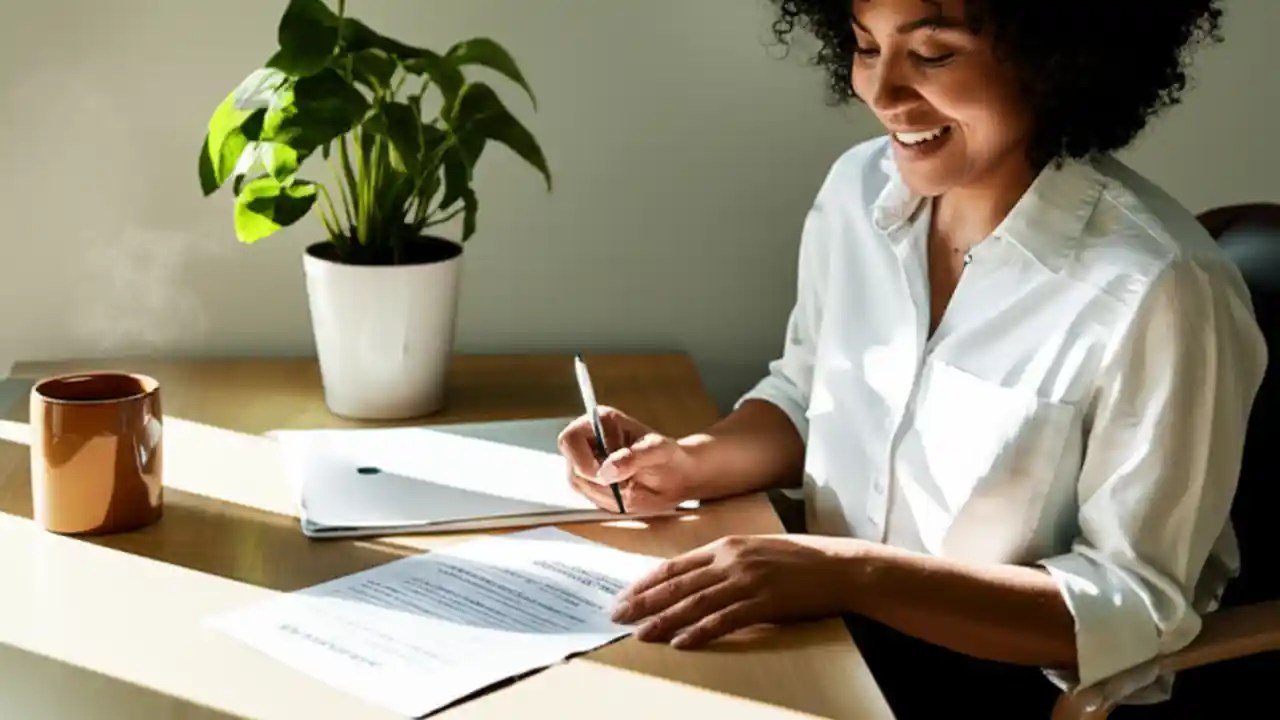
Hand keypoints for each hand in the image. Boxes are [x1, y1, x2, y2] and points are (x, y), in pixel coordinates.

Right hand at [556, 406, 696, 512]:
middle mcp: (588, 442)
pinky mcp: (591, 484)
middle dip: (596, 482)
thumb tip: (606, 470)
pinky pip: (590, 498)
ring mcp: (587, 464)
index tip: (602, 475)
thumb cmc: (669, 457)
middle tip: (623, 485)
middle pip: (572, 467)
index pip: (570, 439)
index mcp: (600, 422)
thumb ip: (633, 457)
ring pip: (579, 486)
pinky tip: (627, 492)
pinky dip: (608, 501)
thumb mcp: (658, 452)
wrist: (677, 477)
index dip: (580, 460)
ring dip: (605, 493)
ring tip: (630, 485)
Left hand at [610, 534, 862, 648]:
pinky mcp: (763, 603)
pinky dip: (700, 632)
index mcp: (726, 545)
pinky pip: (724, 620)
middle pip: (677, 584)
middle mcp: (731, 560)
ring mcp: (746, 581)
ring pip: (694, 603)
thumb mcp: (755, 550)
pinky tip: (681, 642)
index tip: (626, 594)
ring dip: (664, 620)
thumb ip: (725, 561)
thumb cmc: (798, 559)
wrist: (838, 566)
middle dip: (644, 601)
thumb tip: (695, 578)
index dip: (647, 581)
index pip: (675, 564)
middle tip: (618, 615)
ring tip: (641, 634)